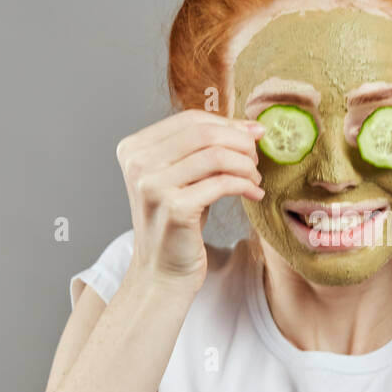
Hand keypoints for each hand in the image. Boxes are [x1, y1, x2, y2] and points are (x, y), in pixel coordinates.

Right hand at [116, 111, 264, 291]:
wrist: (161, 272)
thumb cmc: (177, 223)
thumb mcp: (184, 177)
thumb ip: (204, 149)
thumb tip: (251, 127)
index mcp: (134, 149)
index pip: (189, 119)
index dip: (228, 124)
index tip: (254, 134)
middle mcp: (138, 164)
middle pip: (203, 133)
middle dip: (240, 142)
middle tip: (257, 159)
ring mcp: (153, 186)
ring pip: (216, 155)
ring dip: (245, 165)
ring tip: (255, 179)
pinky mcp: (175, 209)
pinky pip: (222, 183)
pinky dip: (245, 185)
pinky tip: (254, 194)